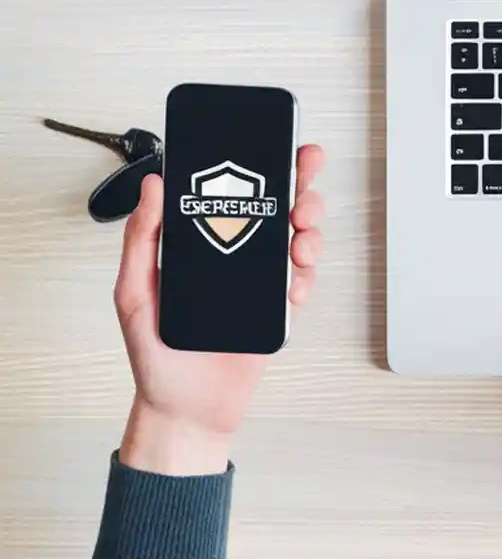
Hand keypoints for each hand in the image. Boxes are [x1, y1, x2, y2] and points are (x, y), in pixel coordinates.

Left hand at [115, 145, 325, 474]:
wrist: (184, 410)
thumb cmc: (156, 355)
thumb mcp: (134, 291)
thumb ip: (143, 239)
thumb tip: (153, 186)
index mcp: (204, 246)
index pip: (236, 196)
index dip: (262, 169)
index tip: (280, 148)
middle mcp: (236, 260)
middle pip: (278, 212)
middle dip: (300, 191)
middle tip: (302, 187)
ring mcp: (260, 286)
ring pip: (298, 244)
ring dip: (309, 232)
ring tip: (301, 235)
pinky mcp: (278, 313)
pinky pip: (302, 285)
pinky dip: (306, 278)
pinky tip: (295, 282)